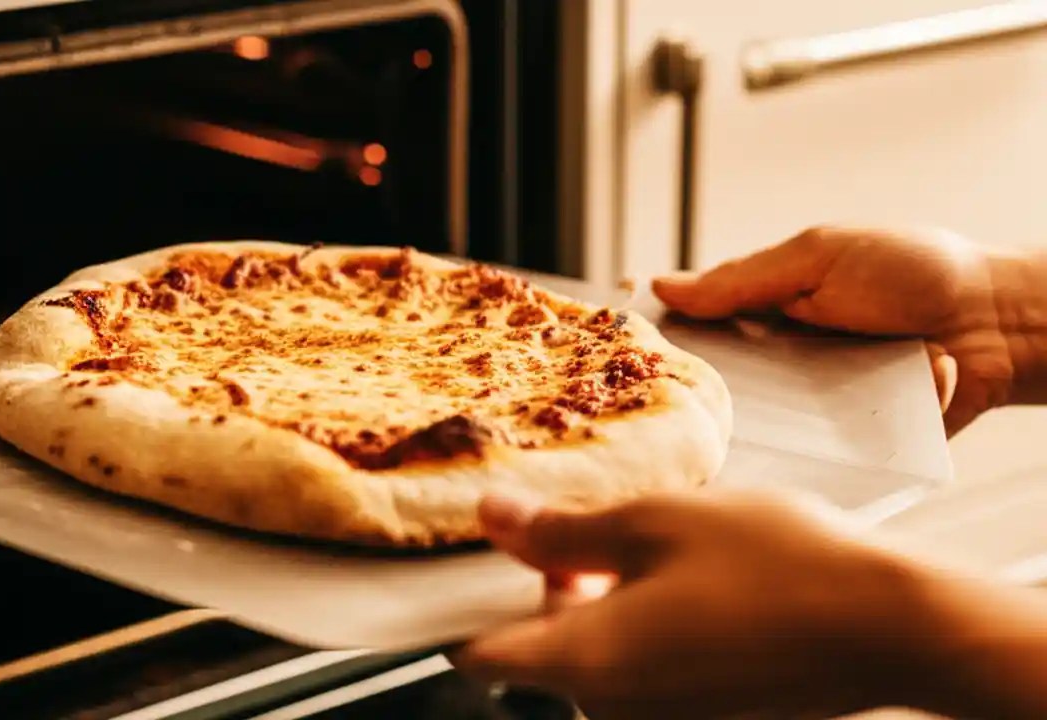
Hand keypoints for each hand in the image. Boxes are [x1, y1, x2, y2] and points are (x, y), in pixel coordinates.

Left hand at [451, 489, 947, 718]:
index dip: (459, 600)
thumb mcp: (653, 523)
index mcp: (587, 663)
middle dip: (547, 583)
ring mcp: (658, 718)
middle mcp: (613, 709)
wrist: (887, 625)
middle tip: (588, 523)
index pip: (479, 649)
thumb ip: (560, 529)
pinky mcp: (696, 714)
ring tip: (653, 543)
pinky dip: (640, 623)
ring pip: (591, 653)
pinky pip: (639, 669)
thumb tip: (493, 517)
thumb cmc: (777, 566)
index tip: (466, 555)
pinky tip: (687, 581)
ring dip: (599, 598)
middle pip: (538, 646)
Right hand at [651, 225, 1034, 435]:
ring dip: (758, 431)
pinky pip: (818, 461)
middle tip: (680, 411)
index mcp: (768, 317)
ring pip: (764, 436)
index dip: (664, 353)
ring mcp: (818, 411)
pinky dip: (818, 449)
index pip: (699, 340)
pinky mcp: (852, 448)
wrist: (1001, 321)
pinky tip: (824, 434)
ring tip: (749, 428)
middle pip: (722, 396)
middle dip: (704, 403)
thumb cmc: (917, 270)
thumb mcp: (818, 256)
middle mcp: (785, 367)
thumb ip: (742, 278)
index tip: (630, 364)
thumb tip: (662, 286)